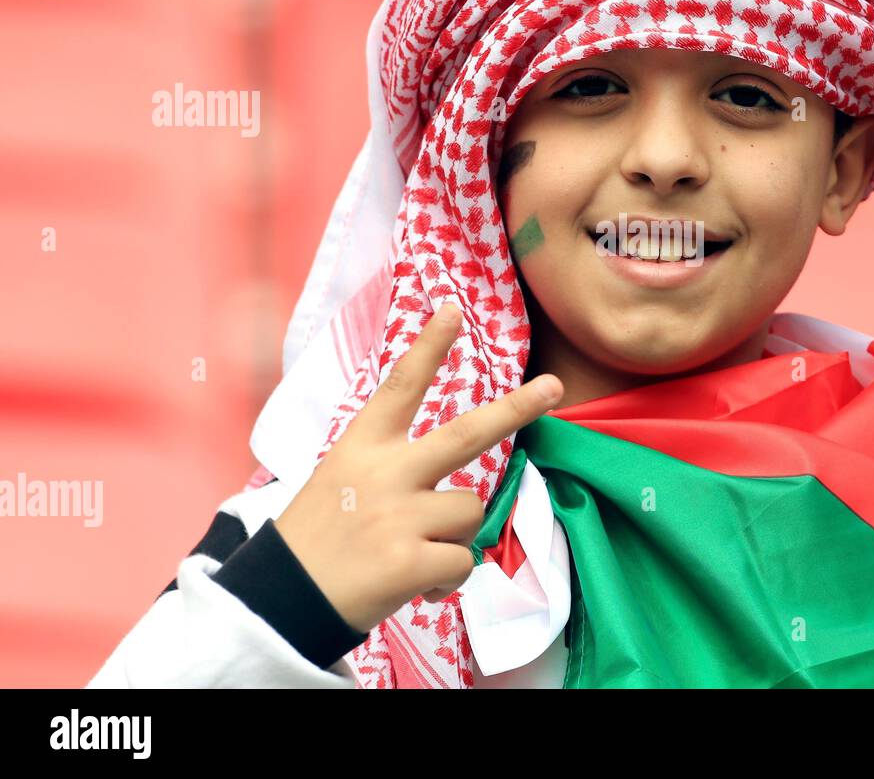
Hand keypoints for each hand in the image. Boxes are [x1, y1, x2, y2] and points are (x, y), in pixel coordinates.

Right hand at [273, 302, 562, 633]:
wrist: (276, 605)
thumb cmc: (317, 541)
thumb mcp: (340, 484)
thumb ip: (396, 475)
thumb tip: (460, 500)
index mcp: (361, 448)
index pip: (400, 387)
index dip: (428, 347)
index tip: (453, 310)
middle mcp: (384, 473)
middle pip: (466, 433)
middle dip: (516, 408)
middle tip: (555, 386)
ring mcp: (398, 516)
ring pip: (472, 512)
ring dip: (454, 537)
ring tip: (411, 553)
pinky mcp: (410, 561)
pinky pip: (463, 563)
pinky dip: (446, 579)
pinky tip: (413, 585)